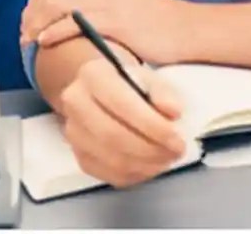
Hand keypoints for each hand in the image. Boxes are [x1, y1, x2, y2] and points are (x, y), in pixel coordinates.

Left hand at [20, 0, 194, 64]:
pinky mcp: (115, 20)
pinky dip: (54, 32)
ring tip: (30, 40)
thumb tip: (70, 11)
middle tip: (25, 32)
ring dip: (37, 22)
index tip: (28, 17)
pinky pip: (74, 22)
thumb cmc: (158, 20)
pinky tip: (46, 42)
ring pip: (56, 3)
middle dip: (30, 11)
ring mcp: (108, 0)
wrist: (188, 29)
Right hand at [58, 58, 186, 187]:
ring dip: (146, 165)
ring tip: (166, 159)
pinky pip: (110, 175)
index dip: (152, 126)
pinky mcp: (80, 157)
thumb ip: (163, 92)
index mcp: (93, 75)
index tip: (177, 138)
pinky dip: (137, 175)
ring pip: (111, 159)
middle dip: (150, 149)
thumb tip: (173, 112)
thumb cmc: (130, 85)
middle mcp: (75, 102)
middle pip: (112, 135)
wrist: (102, 95)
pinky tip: (151, 166)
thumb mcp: (149, 78)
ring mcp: (73, 132)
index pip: (120, 104)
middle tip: (175, 152)